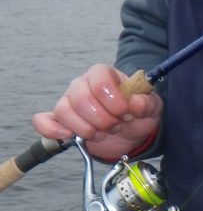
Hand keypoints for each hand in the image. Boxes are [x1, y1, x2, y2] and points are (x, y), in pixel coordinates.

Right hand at [32, 64, 162, 163]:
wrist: (130, 132)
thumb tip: (136, 103)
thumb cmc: (136, 113)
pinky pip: (43, 121)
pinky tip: (68, 135)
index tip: (125, 112)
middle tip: (116, 125)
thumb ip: (147, 103)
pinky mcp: (61, 122)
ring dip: (86, 128)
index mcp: (103, 75)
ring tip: (102, 133)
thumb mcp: (151, 107)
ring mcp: (69, 102)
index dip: (113, 101)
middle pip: (80, 98)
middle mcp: (82, 85)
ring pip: (63, 111)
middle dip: (102, 119)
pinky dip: (52, 129)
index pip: (100, 80)